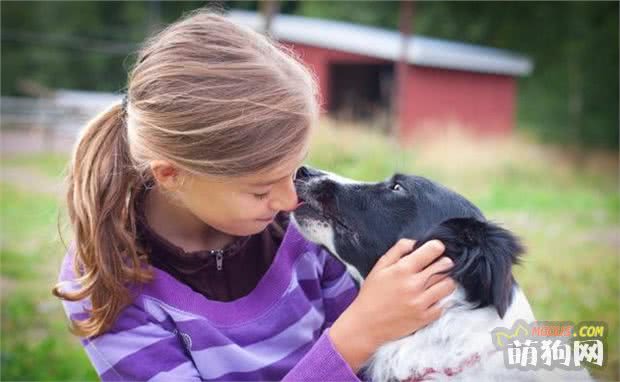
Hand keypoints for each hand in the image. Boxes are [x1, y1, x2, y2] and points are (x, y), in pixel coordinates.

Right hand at [328, 239, 455, 371]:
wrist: (366, 325)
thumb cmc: (371, 294)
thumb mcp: (380, 267)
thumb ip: (398, 250)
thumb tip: (415, 242)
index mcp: (403, 269)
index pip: (433, 250)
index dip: (436, 247)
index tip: (435, 249)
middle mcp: (414, 285)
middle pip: (445, 266)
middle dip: (444, 262)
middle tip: (438, 265)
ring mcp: (421, 302)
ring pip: (449, 285)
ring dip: (445, 280)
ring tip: (436, 282)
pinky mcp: (425, 318)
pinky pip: (444, 304)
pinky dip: (440, 300)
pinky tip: (431, 298)